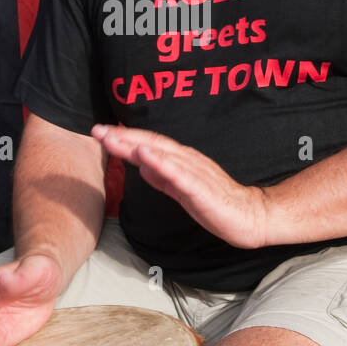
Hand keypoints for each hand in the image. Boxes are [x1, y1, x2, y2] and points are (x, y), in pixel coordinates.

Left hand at [91, 123, 269, 249]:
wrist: (249, 216)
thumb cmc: (216, 203)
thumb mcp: (182, 189)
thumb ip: (162, 178)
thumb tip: (141, 167)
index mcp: (182, 160)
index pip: (149, 144)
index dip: (124, 138)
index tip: (101, 132)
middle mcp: (187, 160)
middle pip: (151, 143)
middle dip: (122, 136)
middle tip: (97, 129)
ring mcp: (194, 172)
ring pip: (161, 153)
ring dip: (134, 144)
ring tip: (112, 137)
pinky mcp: (200, 188)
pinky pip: (178, 174)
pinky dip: (159, 162)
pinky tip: (144, 155)